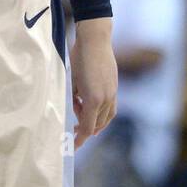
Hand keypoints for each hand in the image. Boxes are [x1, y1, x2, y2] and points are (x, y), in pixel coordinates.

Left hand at [69, 18, 116, 150]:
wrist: (95, 40)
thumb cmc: (79, 59)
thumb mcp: (72, 81)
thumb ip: (76, 99)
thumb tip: (78, 110)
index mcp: (93, 99)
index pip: (87, 127)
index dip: (79, 139)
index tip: (72, 146)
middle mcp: (106, 99)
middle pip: (96, 125)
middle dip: (84, 130)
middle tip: (72, 130)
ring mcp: (113, 93)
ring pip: (106, 117)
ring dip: (95, 123)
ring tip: (82, 119)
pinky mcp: (114, 87)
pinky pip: (111, 108)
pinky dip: (102, 114)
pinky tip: (93, 110)